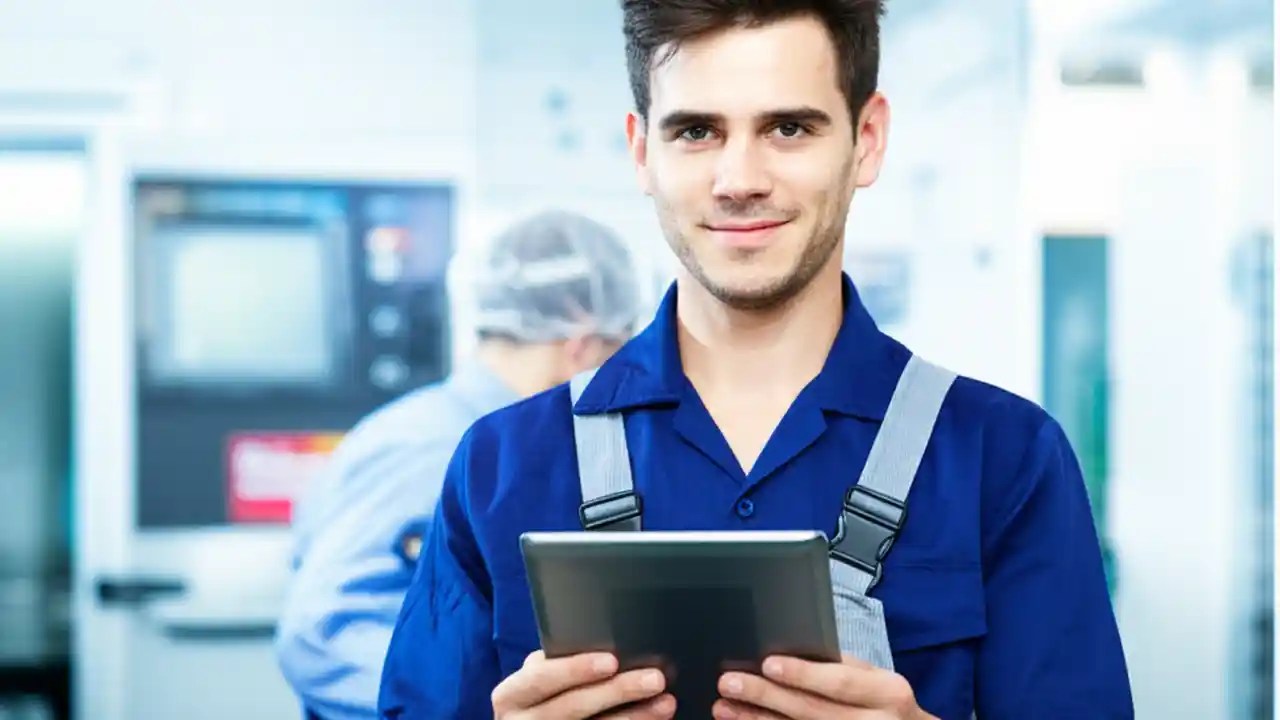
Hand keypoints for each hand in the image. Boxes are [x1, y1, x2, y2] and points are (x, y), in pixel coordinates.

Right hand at [491, 650, 676, 718]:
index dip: (575, 669)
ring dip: (634, 718)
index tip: (611, 661)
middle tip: (655, 678)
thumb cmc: (538, 695)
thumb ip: (556, 663)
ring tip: (665, 703)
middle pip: (572, 708)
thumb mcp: (535, 678)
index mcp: (512, 695)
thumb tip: (607, 647)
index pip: (542, 678)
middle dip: (617, 692)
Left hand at [712, 654, 936, 719]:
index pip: (840, 682)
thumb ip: (841, 668)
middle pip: (814, 711)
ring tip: (725, 708)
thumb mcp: (876, 680)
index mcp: (888, 692)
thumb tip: (787, 651)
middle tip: (730, 683)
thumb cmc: (886, 702)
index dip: (803, 674)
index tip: (768, 663)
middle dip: (767, 696)